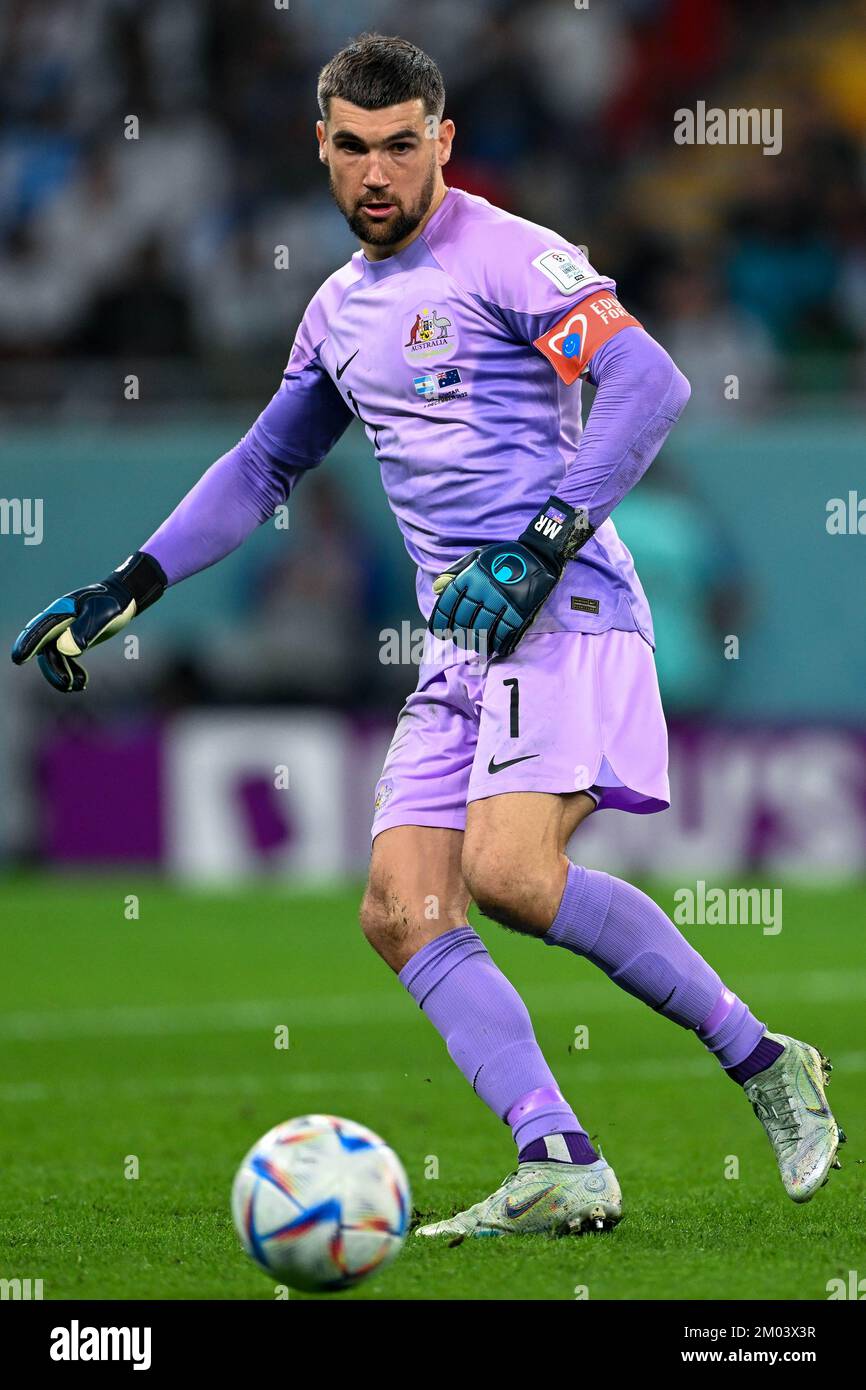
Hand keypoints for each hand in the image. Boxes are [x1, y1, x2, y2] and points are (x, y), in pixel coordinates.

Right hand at [11, 551, 165, 691]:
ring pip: (55, 658)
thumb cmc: (111, 604)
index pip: (40, 629)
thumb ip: (83, 631)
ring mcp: (64, 632)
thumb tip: (65, 650)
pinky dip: (71, 672)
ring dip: (62, 674)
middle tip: (66, 685)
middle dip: (52, 669)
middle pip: (46, 649)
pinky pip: (66, 659)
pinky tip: (82, 683)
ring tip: (76, 686)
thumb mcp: (101, 616)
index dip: (28, 644)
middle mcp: (58, 623)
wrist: (123, 598)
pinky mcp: (73, 640)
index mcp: (60, 612)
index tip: (18, 658)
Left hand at [428, 496, 592, 657]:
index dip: (440, 621)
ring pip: (482, 632)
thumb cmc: (503, 557)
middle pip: (463, 622)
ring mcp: (501, 603)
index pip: (447, 605)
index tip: (441, 631)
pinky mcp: (519, 612)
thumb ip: (455, 572)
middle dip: (459, 635)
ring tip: (477, 645)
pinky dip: (497, 644)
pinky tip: (495, 647)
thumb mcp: (476, 558)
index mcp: (470, 577)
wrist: (538, 555)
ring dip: (477, 643)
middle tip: (461, 640)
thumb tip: (436, 589)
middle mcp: (482, 591)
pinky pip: (503, 635)